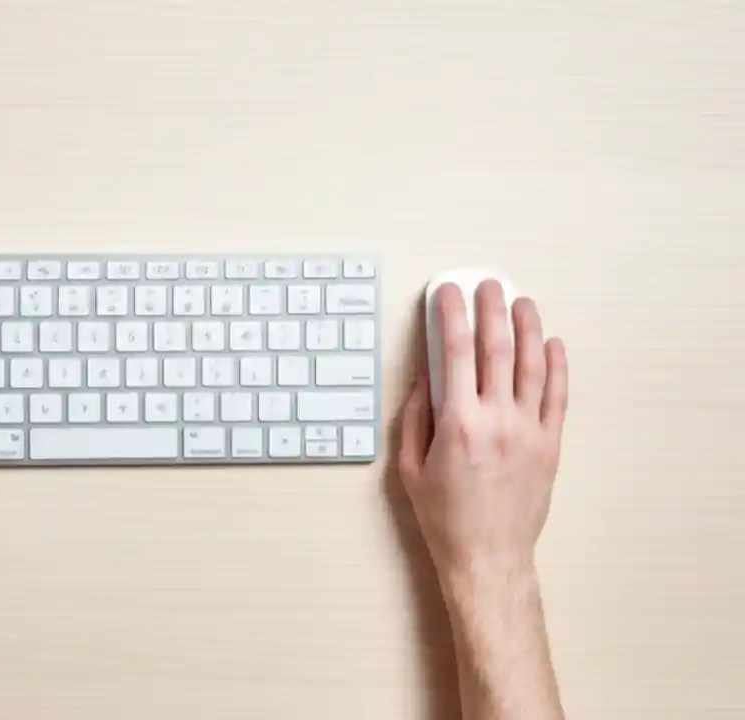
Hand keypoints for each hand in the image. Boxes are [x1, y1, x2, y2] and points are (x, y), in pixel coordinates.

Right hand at [398, 281, 568, 588]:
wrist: (487, 556)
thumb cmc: (444, 517)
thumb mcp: (409, 468)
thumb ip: (415, 419)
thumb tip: (424, 380)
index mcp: (457, 422)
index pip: (454, 353)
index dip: (451, 316)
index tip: (448, 292)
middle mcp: (496, 420)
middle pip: (496, 349)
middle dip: (491, 310)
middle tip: (487, 285)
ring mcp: (528, 431)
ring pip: (532, 366)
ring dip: (527, 328)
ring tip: (521, 302)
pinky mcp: (550, 445)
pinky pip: (557, 397)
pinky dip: (556, 366)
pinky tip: (552, 344)